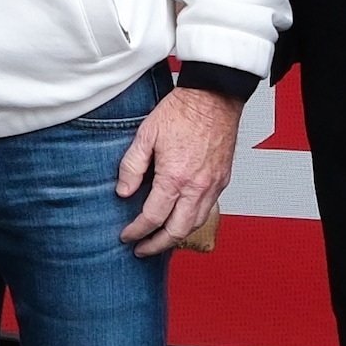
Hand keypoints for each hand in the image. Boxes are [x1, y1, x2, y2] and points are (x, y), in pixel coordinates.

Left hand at [113, 86, 241, 257]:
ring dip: (176, 237)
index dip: (136, 231)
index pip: (152, 217)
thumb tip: (123, 192)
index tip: (126, 236)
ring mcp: (213, 185)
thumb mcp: (146, 135)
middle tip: (141, 249)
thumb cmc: (182, 111)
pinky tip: (181, 219)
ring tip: (160, 239)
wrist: (214, 96)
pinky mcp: (222, 180)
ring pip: (195, 224)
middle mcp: (197, 187)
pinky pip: (207, 210)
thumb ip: (131, 167)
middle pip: (177, 231)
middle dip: (157, 245)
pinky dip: (192, 221)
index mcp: (175, 178)